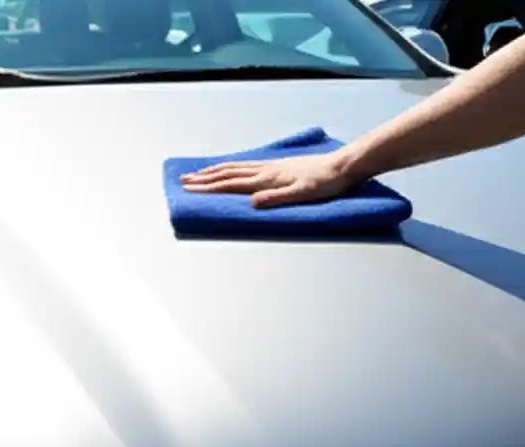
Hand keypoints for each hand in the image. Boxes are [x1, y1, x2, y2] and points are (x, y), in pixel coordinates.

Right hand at [180, 152, 358, 208]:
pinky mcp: (276, 165)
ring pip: (235, 167)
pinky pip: (245, 164)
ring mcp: (270, 166)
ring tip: (198, 173)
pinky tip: (228, 168)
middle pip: (228, 172)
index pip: (231, 183)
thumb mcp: (302, 195)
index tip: (189, 189)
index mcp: (267, 179)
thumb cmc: (324, 184)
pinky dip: (230, 166)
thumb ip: (277, 198)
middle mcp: (265, 170)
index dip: (209, 187)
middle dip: (204, 178)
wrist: (340, 167)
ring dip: (214, 170)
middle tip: (184, 181)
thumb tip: (253, 202)